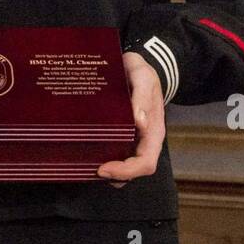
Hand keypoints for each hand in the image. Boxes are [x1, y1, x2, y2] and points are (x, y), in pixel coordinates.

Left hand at [97, 51, 165, 188]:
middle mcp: (146, 140)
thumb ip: (142, 95)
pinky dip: (106, 160)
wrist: (142, 67)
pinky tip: (89, 155)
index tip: (104, 168)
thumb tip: (140, 122)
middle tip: (92, 170)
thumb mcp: (143, 76)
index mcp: (155, 131)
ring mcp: (136, 140)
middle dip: (115, 175)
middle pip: (135, 170)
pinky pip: (118, 155)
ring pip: (126, 166)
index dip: (126, 171)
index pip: (146, 162)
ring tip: (89, 166)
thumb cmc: (143, 72)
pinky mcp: (125, 136)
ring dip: (110, 172)